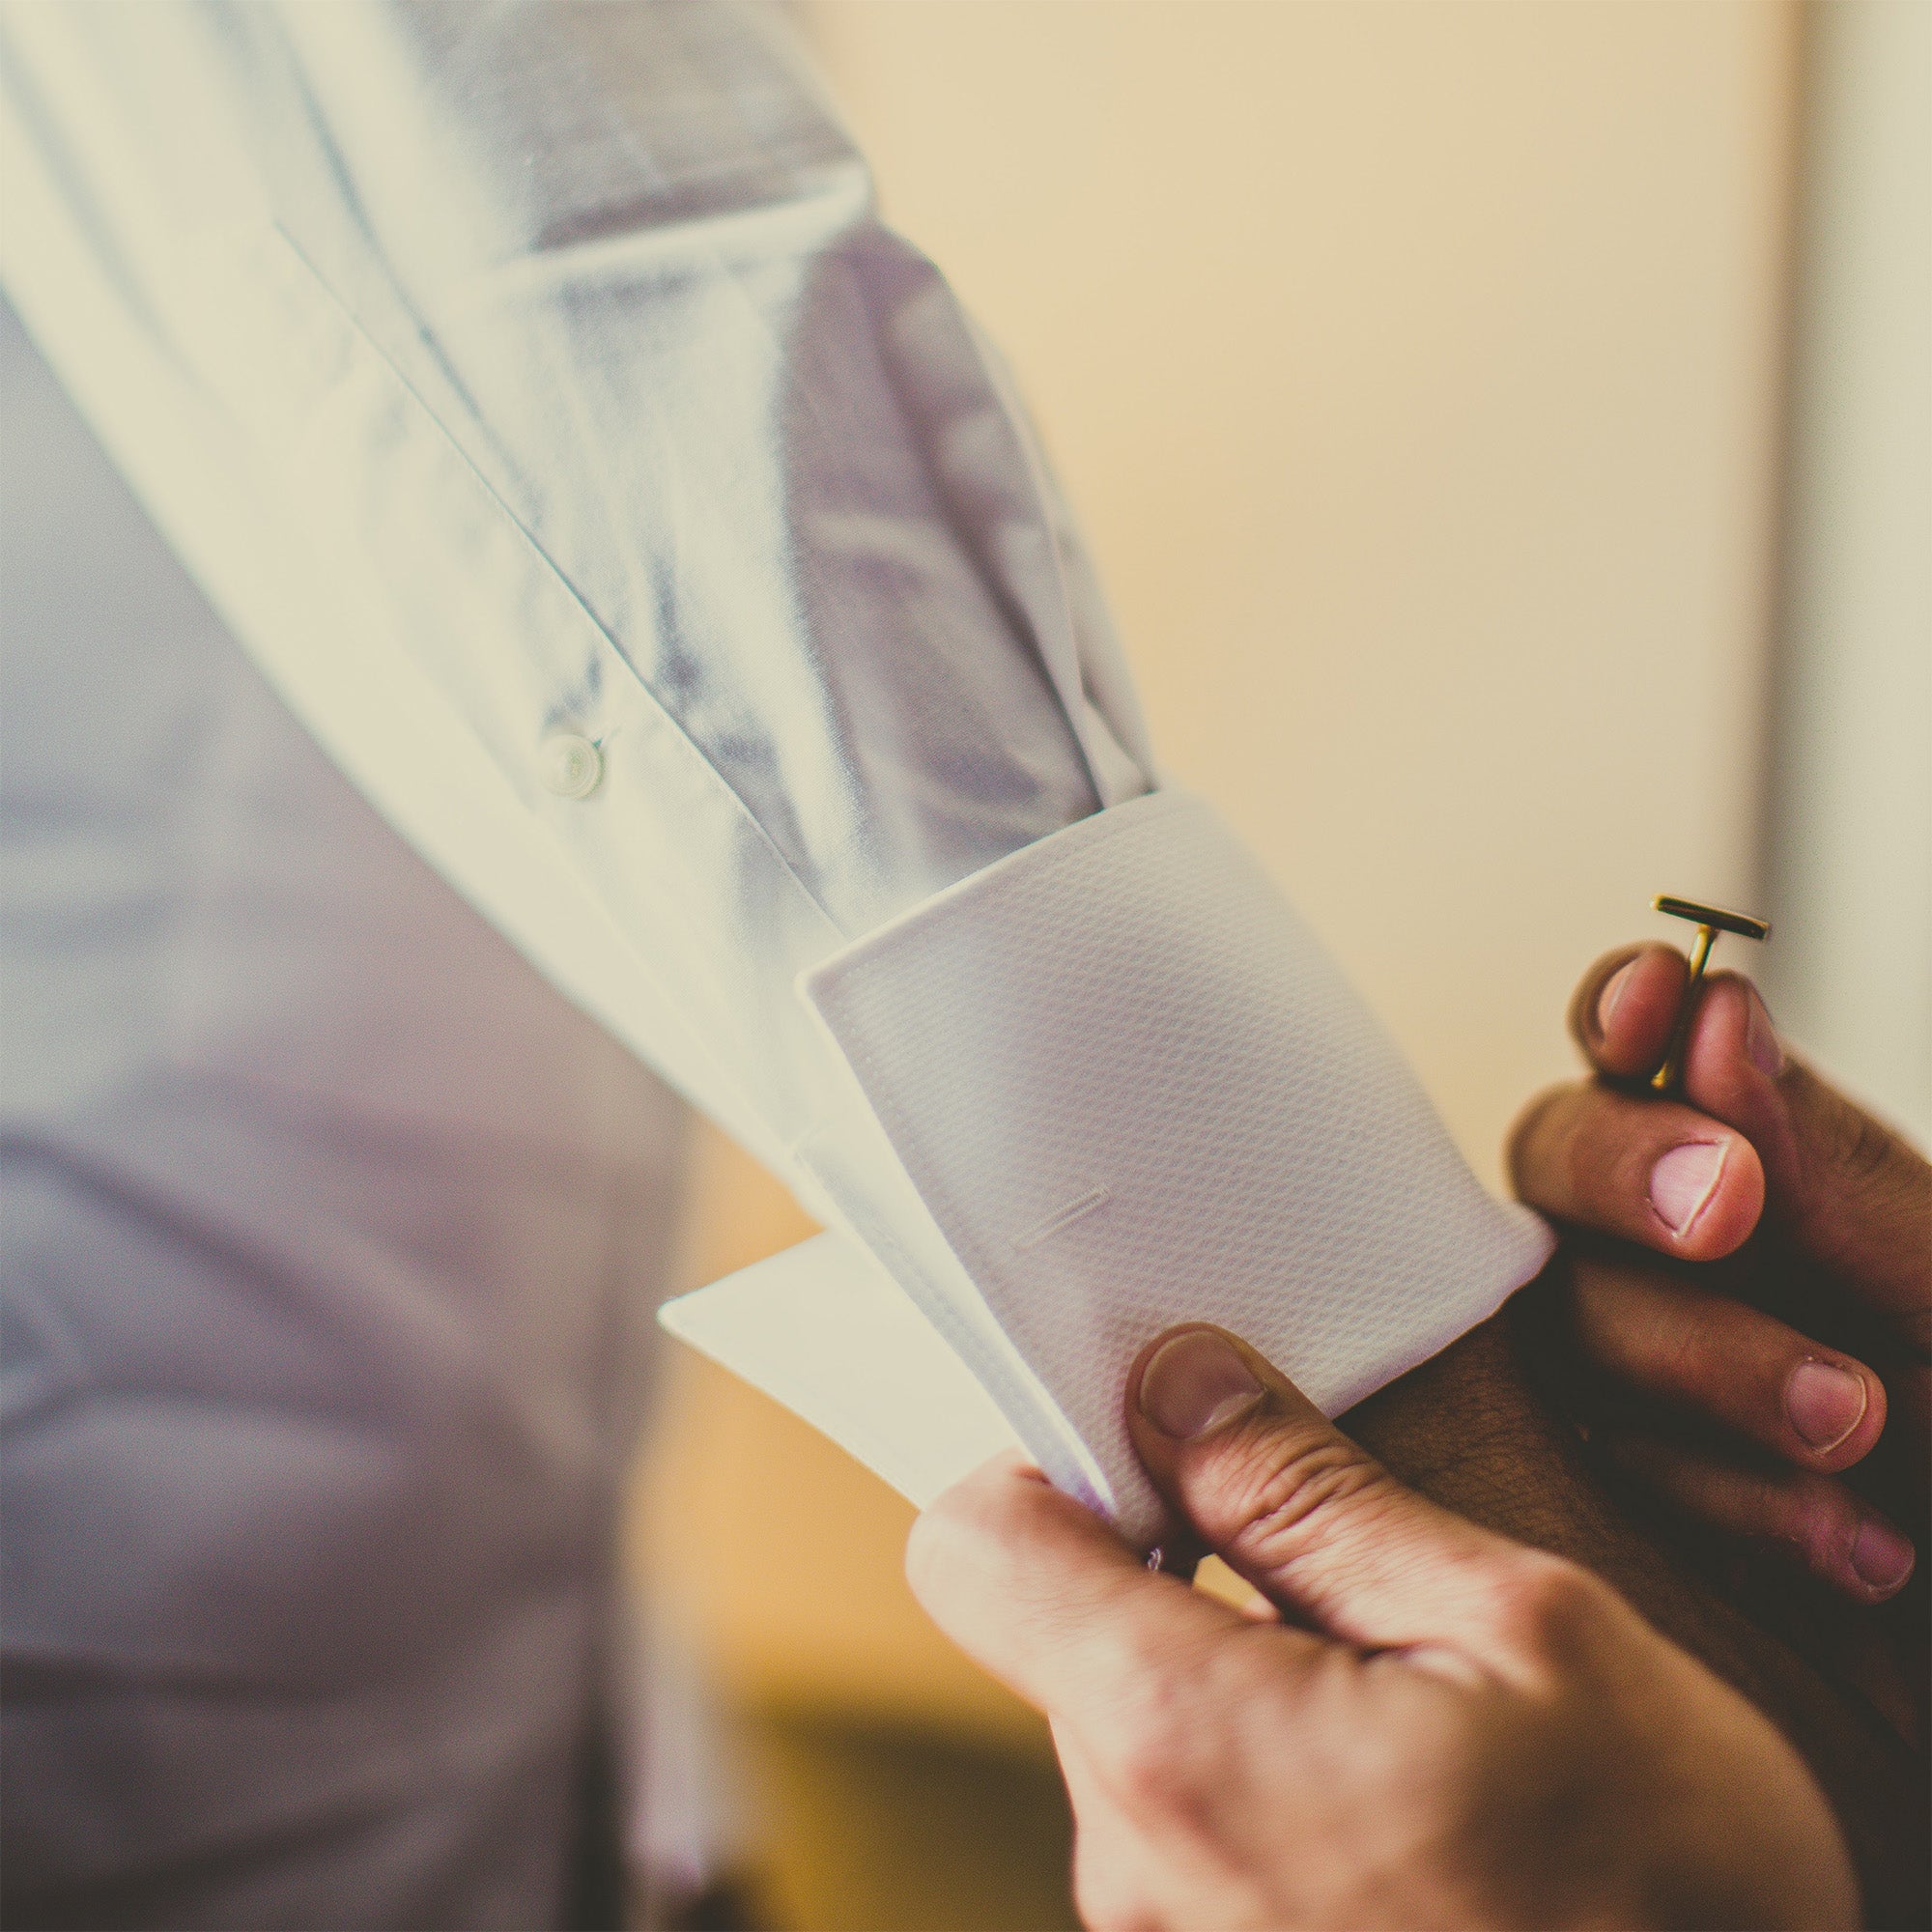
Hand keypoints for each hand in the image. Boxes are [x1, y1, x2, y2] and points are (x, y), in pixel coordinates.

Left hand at [909, 1325, 1854, 1931]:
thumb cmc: (1669, 1894)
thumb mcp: (1526, 1628)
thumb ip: (1317, 1498)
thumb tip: (1179, 1385)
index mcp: (1183, 1744)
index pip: (977, 1546)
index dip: (1057, 1461)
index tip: (1169, 1440)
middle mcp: (1136, 1857)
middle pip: (1066, 1624)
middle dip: (1180, 1562)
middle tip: (1349, 1563)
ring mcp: (1168, 1930)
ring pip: (1139, 1714)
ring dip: (1240, 1665)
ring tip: (1403, 1696)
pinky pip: (1187, 1808)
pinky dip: (1262, 1755)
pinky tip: (1394, 1777)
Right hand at [1508, 947, 1929, 1605]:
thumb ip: (1846, 1177)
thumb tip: (1709, 1016)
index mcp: (1796, 1177)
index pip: (1653, 1050)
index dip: (1629, 1015)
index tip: (1657, 1002)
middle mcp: (1697, 1265)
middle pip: (1556, 1168)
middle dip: (1627, 1173)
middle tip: (1730, 1215)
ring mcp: (1649, 1391)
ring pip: (1559, 1322)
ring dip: (1690, 1358)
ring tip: (1855, 1429)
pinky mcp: (1632, 1517)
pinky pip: (1592, 1473)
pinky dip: (1713, 1496)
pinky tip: (1849, 1546)